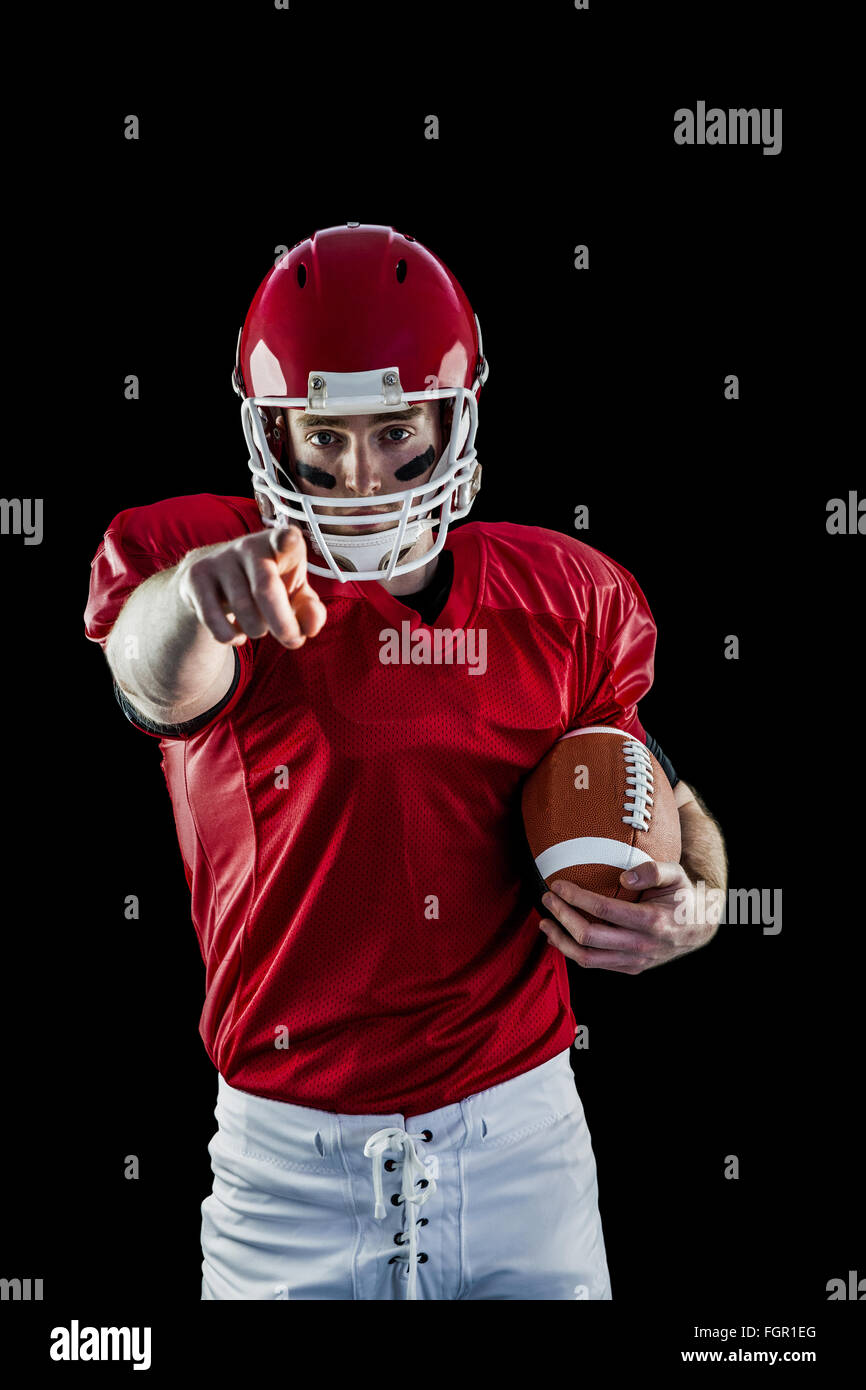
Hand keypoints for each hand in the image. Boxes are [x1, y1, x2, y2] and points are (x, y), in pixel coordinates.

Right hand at [176, 525, 325, 648]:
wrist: (214, 580)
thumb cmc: (266, 585)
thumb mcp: (293, 596)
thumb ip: (310, 611)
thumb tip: (311, 627)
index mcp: (280, 545)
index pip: (285, 538)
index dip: (287, 540)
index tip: (289, 540)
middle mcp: (249, 546)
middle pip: (266, 589)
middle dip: (283, 623)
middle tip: (292, 640)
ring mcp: (220, 559)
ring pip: (243, 609)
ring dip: (257, 630)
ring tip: (258, 627)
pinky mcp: (196, 576)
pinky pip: (214, 620)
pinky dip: (230, 637)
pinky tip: (235, 633)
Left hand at [538, 861, 718, 973]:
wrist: (700, 928)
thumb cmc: (683, 895)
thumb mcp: (677, 875)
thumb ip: (653, 870)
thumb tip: (624, 877)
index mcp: (651, 922)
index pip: (603, 911)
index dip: (576, 898)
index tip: (558, 884)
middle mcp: (641, 946)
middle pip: (588, 937)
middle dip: (562, 916)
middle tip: (547, 898)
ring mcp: (634, 961)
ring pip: (587, 958)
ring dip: (560, 940)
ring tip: (544, 922)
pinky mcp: (630, 968)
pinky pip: (594, 964)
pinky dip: (572, 951)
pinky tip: (559, 936)